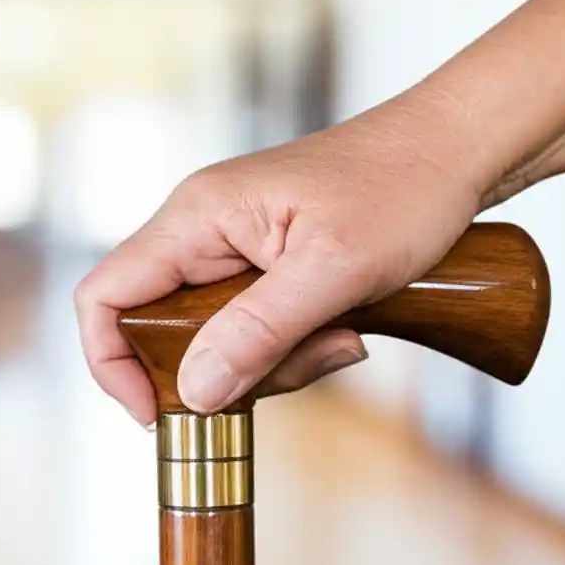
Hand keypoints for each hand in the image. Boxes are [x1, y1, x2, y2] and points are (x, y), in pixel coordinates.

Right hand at [75, 96, 485, 424]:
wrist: (458, 149)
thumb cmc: (403, 188)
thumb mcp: (334, 269)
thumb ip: (258, 332)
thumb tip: (192, 394)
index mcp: (197, 217)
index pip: (105, 295)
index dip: (112, 363)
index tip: (157, 416)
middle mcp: (203, 230)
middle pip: (164, 330)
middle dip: (226, 371)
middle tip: (304, 364)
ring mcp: (234, 247)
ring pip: (215, 338)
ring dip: (274, 362)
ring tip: (345, 336)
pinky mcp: (267, 264)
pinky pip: (253, 327)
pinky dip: (294, 346)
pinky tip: (348, 328)